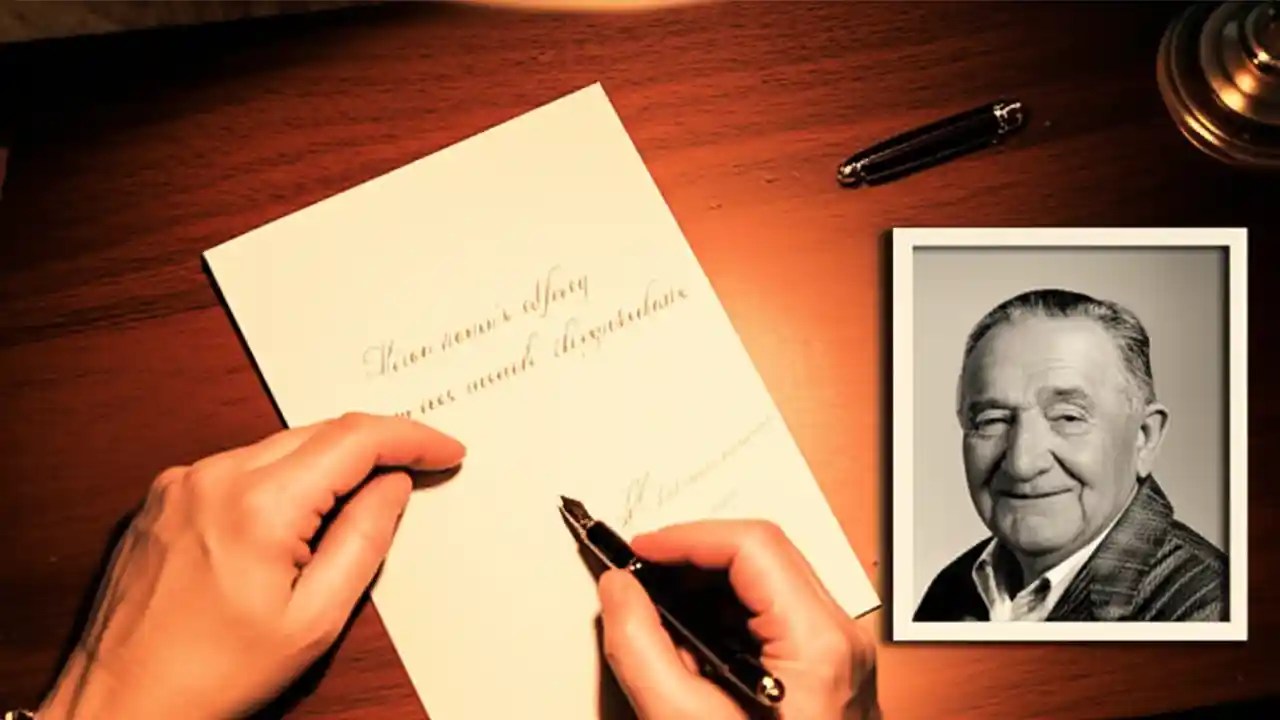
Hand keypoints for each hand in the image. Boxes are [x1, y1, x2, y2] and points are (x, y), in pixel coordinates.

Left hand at [37, 413, 464, 719]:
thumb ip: (363, 541)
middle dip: (376, 447)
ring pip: (281, 445)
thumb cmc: (212, 675)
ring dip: (328, 464)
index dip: (411, 438)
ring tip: (355, 507)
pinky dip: (282, 477)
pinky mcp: (165, 494)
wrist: (122, 702)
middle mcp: (214, 476)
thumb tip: (393, 485)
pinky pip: (242, 464)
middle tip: (419, 469)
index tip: (446, 450)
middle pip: (320, 432)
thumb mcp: (314, 619)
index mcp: (257, 505)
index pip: (354, 439)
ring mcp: (183, 481)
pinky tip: (295, 517)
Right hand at [597, 520, 878, 719]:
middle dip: (693, 557)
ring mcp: (840, 653)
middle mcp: (840, 640)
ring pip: (769, 579)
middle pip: (764, 553)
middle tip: (642, 575)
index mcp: (818, 644)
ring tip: (660, 615)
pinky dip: (726, 615)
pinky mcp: (828, 668)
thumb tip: (620, 589)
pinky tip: (691, 646)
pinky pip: (775, 613)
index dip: (687, 538)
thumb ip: (641, 647)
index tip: (640, 552)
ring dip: (708, 585)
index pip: (752, 545)